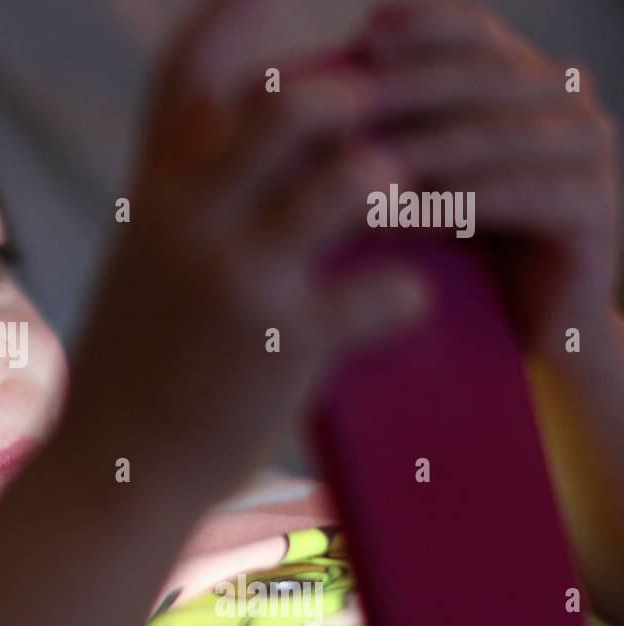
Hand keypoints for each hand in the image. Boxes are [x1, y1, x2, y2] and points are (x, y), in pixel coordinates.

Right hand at [71, 0, 427, 493]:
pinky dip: (407, 293)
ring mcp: (238, 277)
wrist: (110, 469)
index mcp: (151, 195)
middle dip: (352, 103)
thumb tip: (245, 155)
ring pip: (355, 178)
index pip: (187, 73)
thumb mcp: (138, 266)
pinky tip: (395, 307)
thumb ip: (186, 205)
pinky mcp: (286, 341)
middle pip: (295, 104)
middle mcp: (189, 219)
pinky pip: (387, 289)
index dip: (236, 19)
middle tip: (373, 131)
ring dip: (395, 187)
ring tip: (401, 212)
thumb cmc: (131, 370)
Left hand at [361, 0, 620, 353]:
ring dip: (421, 150)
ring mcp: (587, 151)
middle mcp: (565, 100)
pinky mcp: (594, 209)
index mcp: (524, 73)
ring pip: (494, 138)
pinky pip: (521, 196)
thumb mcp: (415, 168)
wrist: (521, 320)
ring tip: (357, 167)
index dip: (422, 28)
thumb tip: (307, 81)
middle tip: (341, 108)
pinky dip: (457, 204)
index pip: (473, 31)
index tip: (363, 40)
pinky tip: (403, 216)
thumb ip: (385, 118)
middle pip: (480, 80)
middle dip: (404, 91)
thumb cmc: (452, 238)